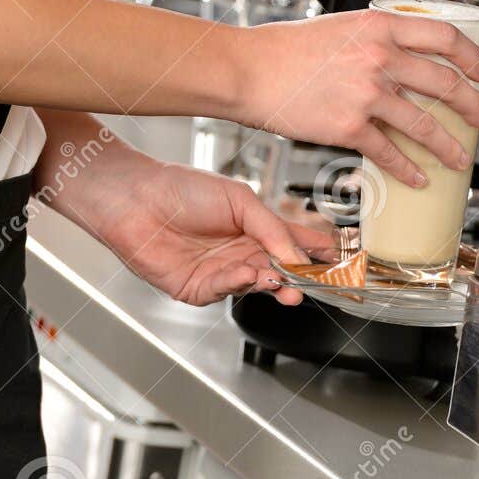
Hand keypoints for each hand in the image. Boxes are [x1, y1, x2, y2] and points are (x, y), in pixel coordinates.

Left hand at [84, 155, 337, 307]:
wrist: (136, 198)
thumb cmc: (182, 188)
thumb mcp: (238, 198)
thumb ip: (271, 227)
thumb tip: (297, 255)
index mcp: (254, 225)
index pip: (295, 241)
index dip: (318, 251)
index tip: (341, 260)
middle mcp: (241, 251)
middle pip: (280, 269)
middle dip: (300, 277)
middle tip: (317, 282)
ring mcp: (221, 271)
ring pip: (257, 284)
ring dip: (273, 284)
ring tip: (286, 282)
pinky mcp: (198, 289)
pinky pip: (226, 290)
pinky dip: (239, 283)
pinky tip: (248, 273)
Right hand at [229, 8, 478, 187]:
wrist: (248, 71)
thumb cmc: (284, 49)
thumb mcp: (340, 28)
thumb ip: (374, 40)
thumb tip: (402, 58)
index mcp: (379, 26)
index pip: (446, 37)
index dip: (473, 58)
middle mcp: (379, 58)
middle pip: (445, 84)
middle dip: (473, 107)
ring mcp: (366, 94)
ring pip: (425, 126)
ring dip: (449, 147)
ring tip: (460, 158)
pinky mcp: (348, 127)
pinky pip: (389, 153)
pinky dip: (409, 170)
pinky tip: (418, 179)